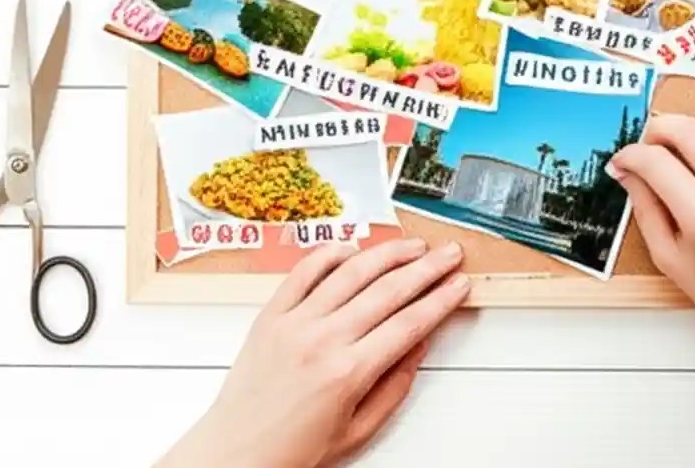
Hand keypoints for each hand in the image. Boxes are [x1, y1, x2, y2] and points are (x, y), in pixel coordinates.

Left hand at [158, 239, 469, 467]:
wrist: (236, 453)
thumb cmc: (292, 449)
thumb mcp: (358, 430)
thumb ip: (394, 386)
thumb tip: (418, 346)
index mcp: (348, 373)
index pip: (409, 323)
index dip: (441, 301)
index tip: (458, 286)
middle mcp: (322, 340)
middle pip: (389, 290)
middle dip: (427, 269)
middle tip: (448, 255)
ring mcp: (294, 322)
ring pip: (351, 271)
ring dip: (388, 253)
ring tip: (412, 246)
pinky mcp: (271, 314)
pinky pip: (304, 271)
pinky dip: (331, 254)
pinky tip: (354, 250)